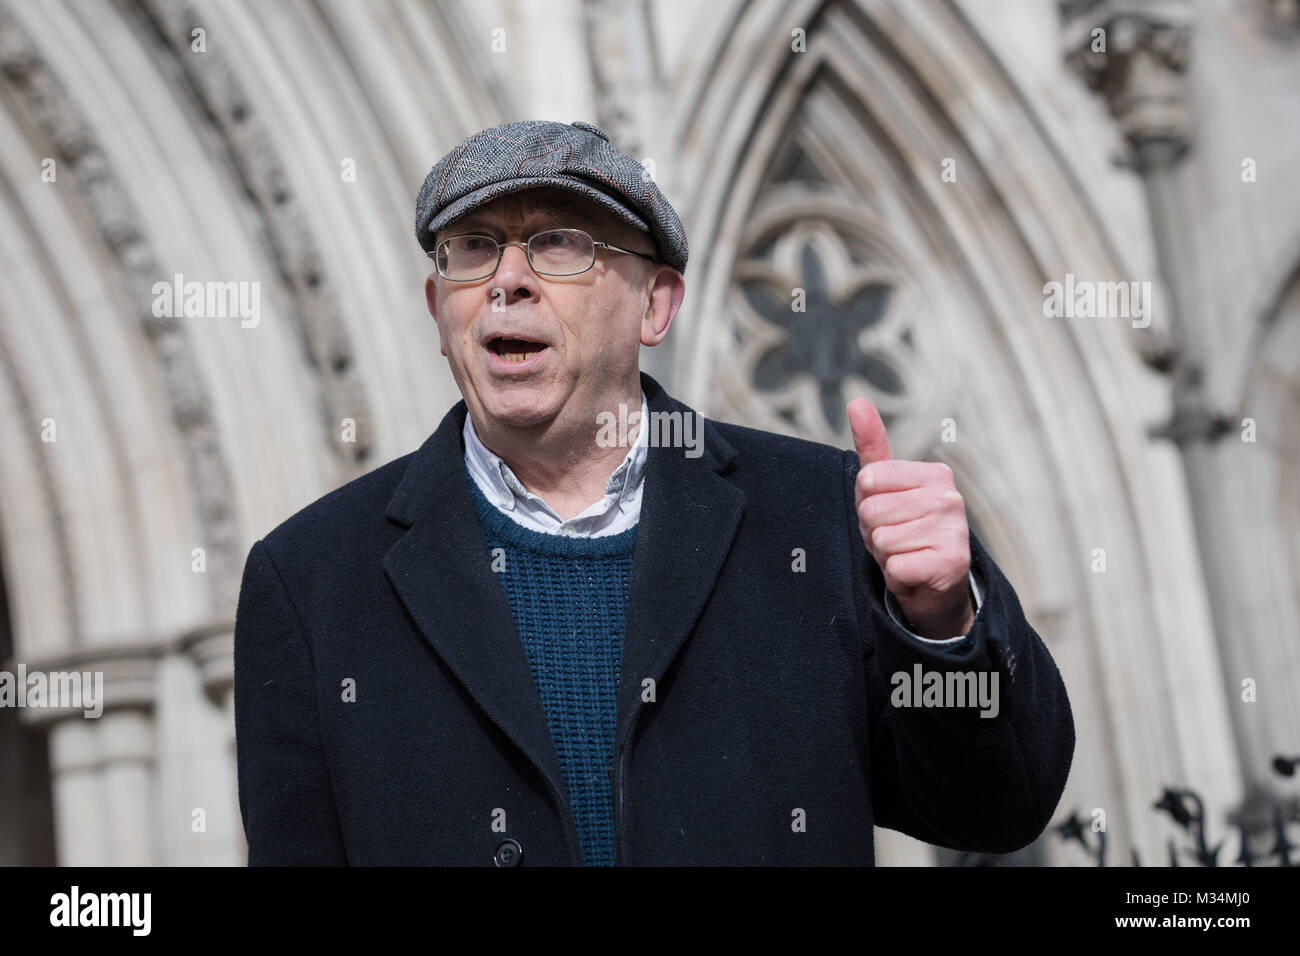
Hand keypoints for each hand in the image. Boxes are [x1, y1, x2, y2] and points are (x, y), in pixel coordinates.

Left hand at [848, 398, 974, 639]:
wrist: (933, 585)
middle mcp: (950, 498)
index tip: (887, 514)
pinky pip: (895, 566)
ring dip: (885, 554)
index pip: (867, 480)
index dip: (866, 503)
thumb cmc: (904, 531)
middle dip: (873, 531)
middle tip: (895, 539)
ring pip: (882, 539)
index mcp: (935, 474)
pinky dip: (897, 575)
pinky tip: (914, 573)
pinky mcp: (951, 564)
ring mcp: (954, 531)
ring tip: (905, 555)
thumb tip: (856, 401)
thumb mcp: (883, 488)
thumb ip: (871, 446)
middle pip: (872, 511)